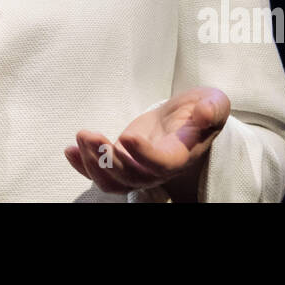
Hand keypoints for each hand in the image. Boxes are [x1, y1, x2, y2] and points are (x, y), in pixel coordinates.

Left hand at [64, 86, 229, 198]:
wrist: (187, 118)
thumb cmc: (200, 109)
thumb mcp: (214, 102)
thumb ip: (213, 108)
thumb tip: (206, 113)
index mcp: (181, 154)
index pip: (162, 164)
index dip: (144, 155)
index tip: (127, 136)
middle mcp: (158, 169)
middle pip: (132, 178)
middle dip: (107, 159)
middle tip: (89, 135)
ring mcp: (138, 168)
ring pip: (114, 181)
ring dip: (93, 164)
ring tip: (81, 138)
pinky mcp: (123, 162)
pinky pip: (101, 174)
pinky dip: (82, 166)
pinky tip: (69, 150)